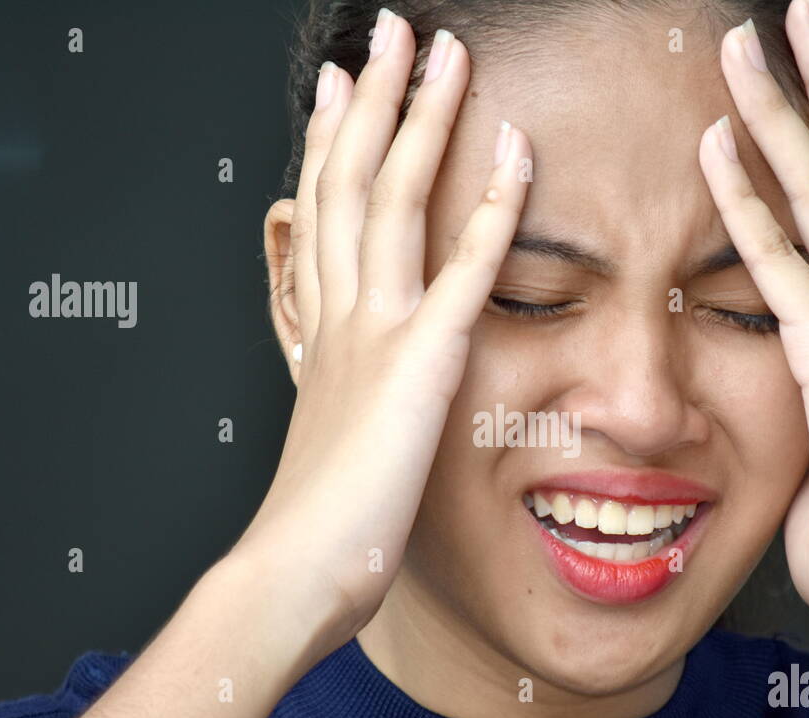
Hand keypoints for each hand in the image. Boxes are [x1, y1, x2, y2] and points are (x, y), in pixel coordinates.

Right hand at [240, 12, 531, 648]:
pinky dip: (490, 208)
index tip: (339, 92)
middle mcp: (340, 316)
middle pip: (350, 182)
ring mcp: (376, 333)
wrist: (293, 573)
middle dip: (370, 101)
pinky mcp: (419, 365)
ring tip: (439, 51)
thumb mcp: (323, 435)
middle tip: (386, 35)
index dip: (331, 146)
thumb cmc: (316, 526)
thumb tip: (335, 369)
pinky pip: (463, 271)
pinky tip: (515, 152)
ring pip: (392, 200)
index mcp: (320, 332)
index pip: (323, 214)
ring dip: (419, 119)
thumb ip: (333, 387)